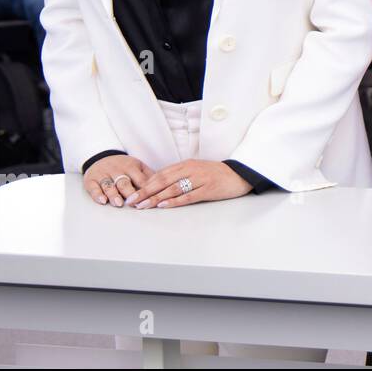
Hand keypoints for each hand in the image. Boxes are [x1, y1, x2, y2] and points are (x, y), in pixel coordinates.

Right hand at [83, 154, 151, 206]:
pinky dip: (97, 195)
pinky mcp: (90, 180)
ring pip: (109, 186)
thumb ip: (149, 176)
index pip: (140, 180)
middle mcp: (117, 170)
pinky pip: (93, 188)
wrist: (101, 157)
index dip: (146, 190)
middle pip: (124, 182)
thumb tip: (165, 187)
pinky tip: (102, 201)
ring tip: (119, 204)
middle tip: (135, 204)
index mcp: (131, 167)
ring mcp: (103, 175)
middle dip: (130, 193)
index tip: (151, 200)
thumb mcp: (138, 166)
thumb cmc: (124, 166)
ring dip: (114, 195)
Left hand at [126, 159, 252, 208]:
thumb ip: (180, 175)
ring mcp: (200, 179)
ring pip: (173, 188)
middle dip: (145, 192)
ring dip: (156, 198)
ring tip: (143, 206)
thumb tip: (159, 185)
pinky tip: (164, 205)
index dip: (145, 184)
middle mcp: (191, 170)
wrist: (240, 174)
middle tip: (132, 201)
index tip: (132, 193)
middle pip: (163, 181)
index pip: (161, 174)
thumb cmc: (216, 174)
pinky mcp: (208, 189)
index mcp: (186, 164)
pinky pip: (188, 196)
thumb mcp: (197, 170)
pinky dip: (174, 201)